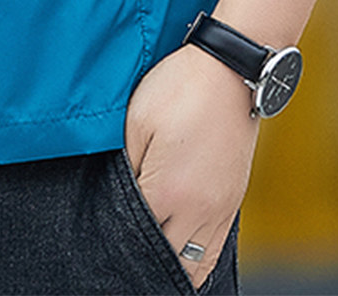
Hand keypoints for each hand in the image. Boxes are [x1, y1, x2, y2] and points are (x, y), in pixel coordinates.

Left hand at [123, 41, 258, 285]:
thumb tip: (118, 200)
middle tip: (122, 250)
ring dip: (172, 264)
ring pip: (196, 266)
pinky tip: (180, 250)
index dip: (116, 236)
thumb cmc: (177, 89)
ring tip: (150, 256)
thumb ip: (126, 168)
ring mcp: (221, 209)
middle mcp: (198, 210)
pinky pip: (215, 251)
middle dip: (143, 256)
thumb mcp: (136, 122)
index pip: (135, 236)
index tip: (102, 236)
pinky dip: (197, 259)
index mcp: (167, 191)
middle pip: (167, 260)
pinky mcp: (235, 201)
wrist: (228, 71)